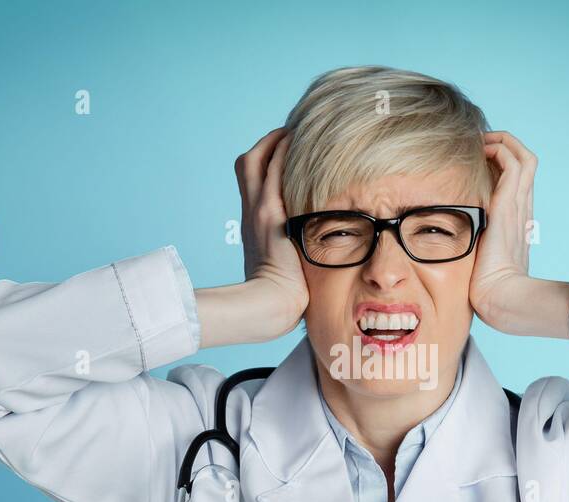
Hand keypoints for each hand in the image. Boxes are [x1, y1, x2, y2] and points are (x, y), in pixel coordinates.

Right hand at [235, 127, 307, 325]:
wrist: (271, 305)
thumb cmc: (283, 296)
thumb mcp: (289, 267)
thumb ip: (299, 252)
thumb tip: (320, 253)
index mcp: (256, 225)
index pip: (254, 182)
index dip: (266, 162)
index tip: (286, 150)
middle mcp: (252, 213)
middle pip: (249, 163)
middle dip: (267, 144)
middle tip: (291, 133)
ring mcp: (258, 212)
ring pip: (257, 161)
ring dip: (276, 141)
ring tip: (297, 128)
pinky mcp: (269, 216)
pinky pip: (273, 172)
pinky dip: (281, 152)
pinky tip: (296, 139)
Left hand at [469, 131, 536, 328]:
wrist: (499, 298)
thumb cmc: (484, 286)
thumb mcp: (475, 261)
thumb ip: (468, 247)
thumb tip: (444, 245)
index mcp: (516, 222)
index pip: (516, 183)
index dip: (501, 166)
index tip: (478, 162)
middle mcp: (521, 210)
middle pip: (525, 164)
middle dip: (503, 147)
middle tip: (478, 146)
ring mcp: (517, 206)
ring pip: (523, 157)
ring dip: (502, 142)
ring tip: (480, 142)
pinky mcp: (508, 205)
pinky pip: (513, 163)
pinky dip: (499, 148)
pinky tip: (480, 150)